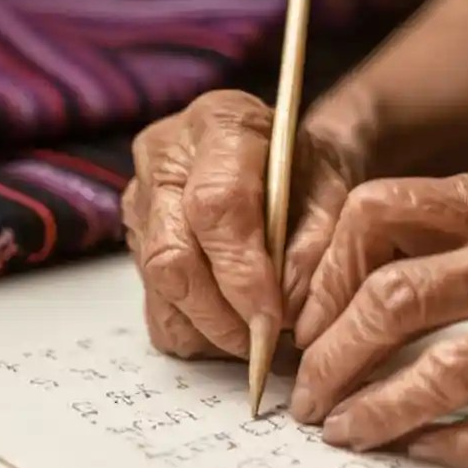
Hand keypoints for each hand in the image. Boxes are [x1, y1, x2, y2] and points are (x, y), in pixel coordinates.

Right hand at [122, 90, 363, 358]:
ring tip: (255, 335)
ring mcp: (139, 201)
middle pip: (171, 254)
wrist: (282, 161)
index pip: (214, 206)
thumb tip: (286, 310)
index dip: (242, 273)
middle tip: (264, 343)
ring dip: (209, 328)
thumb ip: (315, 247)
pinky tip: (231, 323)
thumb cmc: (307, 174)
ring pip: (159, 289)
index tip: (273, 320)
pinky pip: (154, 307)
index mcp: (219, 123)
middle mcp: (163, 158)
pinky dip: (194, 331)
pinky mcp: (134, 241)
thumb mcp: (333, 195)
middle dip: (220, 315)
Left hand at [289, 166, 467, 467]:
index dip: (320, 273)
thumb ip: (435, 228)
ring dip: (379, 410)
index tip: (298, 320)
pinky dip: (460, 447)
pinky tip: (421, 451)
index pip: (376, 213)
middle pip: (396, 300)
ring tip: (342, 431)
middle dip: (332, 356)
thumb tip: (327, 282)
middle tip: (305, 395)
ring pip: (450, 371)